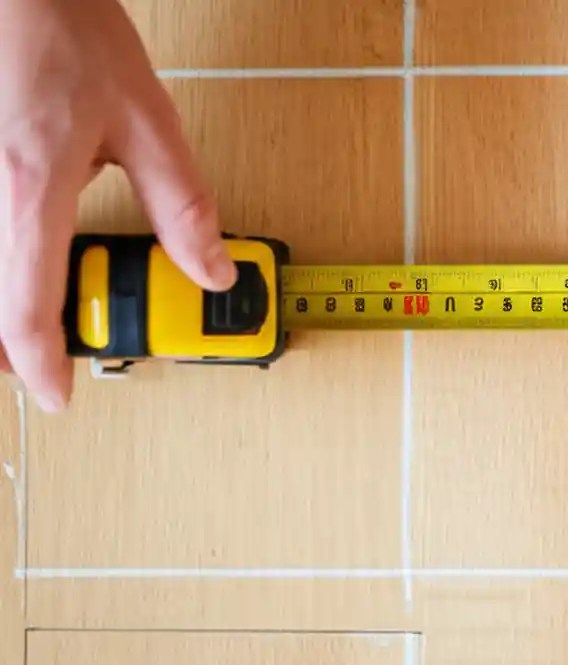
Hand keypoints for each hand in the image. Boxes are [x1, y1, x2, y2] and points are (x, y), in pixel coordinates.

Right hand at [0, 0, 235, 411]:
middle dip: (16, 341)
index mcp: (30, 188)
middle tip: (53, 351)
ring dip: (4, 303)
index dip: (41, 365)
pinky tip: (23, 255)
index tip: (58, 394)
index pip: (25, 308)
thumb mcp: (146, 121)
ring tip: (34, 316)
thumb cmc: (64, 29)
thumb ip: (182, 204)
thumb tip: (214, 269)